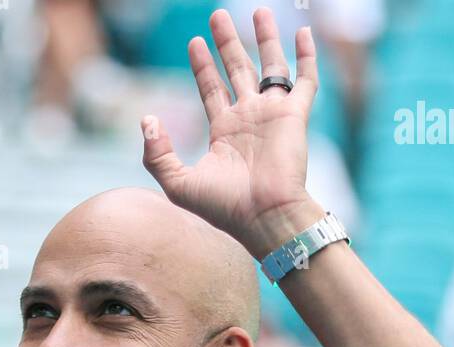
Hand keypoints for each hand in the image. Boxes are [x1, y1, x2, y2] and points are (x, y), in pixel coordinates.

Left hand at [141, 7, 322, 260]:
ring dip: (265, 39)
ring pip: (270, 67)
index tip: (194, 42)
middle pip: (236, 70)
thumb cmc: (224, 208)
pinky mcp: (294, 116)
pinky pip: (305, 81)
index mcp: (224, 134)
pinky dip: (307, 57)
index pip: (211, 90)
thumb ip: (157, 154)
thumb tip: (147, 119)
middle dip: (227, 42)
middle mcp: (249, 120)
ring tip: (256, 10)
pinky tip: (304, 33)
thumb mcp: (178, 184)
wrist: (264, 218)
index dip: (202, 66)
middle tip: (217, 15)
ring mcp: (273, 116)